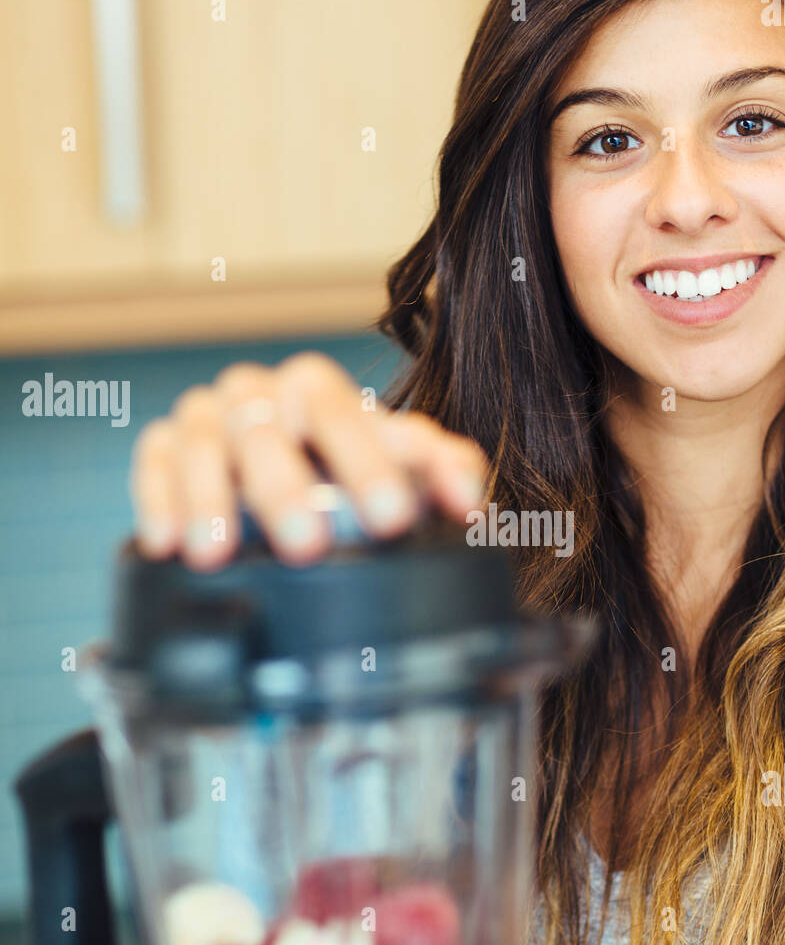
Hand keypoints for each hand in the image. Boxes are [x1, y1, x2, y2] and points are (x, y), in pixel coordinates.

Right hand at [130, 352, 488, 569]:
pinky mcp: (164, 444)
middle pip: (266, 431)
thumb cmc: (350, 471)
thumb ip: (445, 471)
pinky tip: (167, 543)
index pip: (343, 417)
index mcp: (320, 391)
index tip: (390, 517)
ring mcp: (207, 417)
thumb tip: (471, 503)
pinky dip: (159, 502)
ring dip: (210, 500)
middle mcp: (260, 395)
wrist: (289, 474)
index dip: (366, 466)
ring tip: (216, 553)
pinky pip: (153, 463)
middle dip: (284, 491)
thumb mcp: (402, 466)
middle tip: (306, 545)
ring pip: (202, 444)